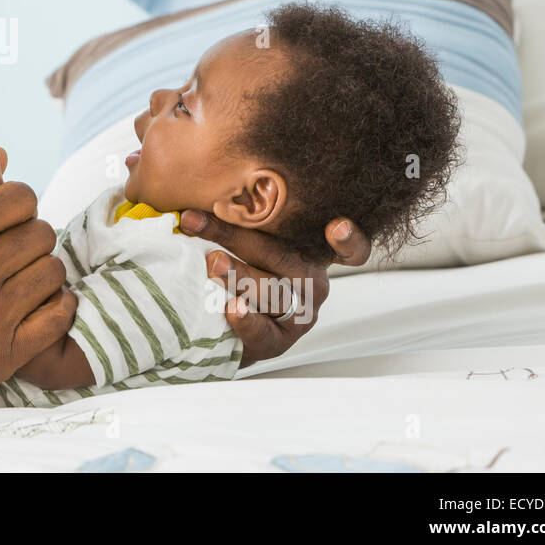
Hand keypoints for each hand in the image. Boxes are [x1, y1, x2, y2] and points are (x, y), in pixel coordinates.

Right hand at [0, 178, 77, 409]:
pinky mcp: (3, 352)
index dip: (20, 204)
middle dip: (32, 238)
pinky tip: (42, 304)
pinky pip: (59, 315)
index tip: (11, 219)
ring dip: (44, 272)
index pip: (20, 198)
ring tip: (24, 279)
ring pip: (53, 271)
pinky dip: (59, 307)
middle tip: (17, 252)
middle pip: (41, 233)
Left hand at [178, 211, 370, 367]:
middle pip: (281, 258)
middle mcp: (313, 284)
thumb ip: (241, 221)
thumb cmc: (241, 272)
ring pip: (271, 292)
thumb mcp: (249, 243)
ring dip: (237, 275)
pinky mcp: (278, 342)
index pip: (348, 250)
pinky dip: (246, 319)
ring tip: (212, 262)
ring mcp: (298, 315)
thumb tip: (195, 202)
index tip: (336, 227)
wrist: (227, 329)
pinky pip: (262, 330)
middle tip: (200, 223)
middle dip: (234, 237)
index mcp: (311, 255)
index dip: (349, 240)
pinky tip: (231, 307)